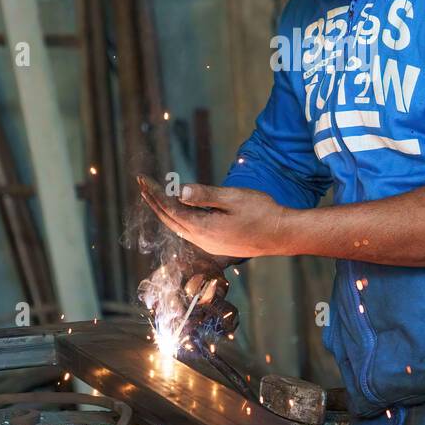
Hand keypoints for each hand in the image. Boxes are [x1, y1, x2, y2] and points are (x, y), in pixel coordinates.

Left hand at [136, 175, 295, 258]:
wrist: (282, 235)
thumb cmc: (261, 213)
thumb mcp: (233, 198)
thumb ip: (205, 195)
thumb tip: (179, 191)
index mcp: (202, 228)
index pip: (170, 209)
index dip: (155, 194)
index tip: (143, 179)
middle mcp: (201, 240)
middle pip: (169, 220)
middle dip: (154, 202)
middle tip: (142, 185)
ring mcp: (208, 245)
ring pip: (178, 227)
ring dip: (165, 211)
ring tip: (154, 197)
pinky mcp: (216, 245)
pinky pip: (189, 231)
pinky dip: (178, 218)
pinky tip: (179, 212)